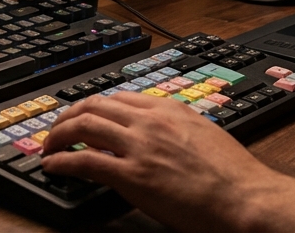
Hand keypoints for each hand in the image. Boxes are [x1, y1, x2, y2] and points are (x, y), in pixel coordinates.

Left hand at [39, 92, 276, 230]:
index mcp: (169, 109)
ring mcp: (139, 146)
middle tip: (58, 129)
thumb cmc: (233, 176)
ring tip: (49, 147)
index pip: (119, 96)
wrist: (244, 197)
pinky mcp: (131, 175)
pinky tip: (53, 167)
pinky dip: (62, 161)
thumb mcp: (203, 135)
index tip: (84, 114)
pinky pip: (83, 160)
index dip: (94, 105)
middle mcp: (150, 121)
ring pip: (83, 125)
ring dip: (58, 135)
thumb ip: (176, 130)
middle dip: (69, 115)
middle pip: (94, 104)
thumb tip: (160, 137)